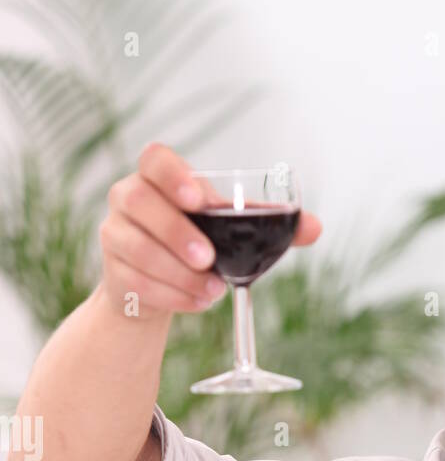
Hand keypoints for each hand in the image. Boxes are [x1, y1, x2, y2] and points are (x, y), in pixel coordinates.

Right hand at [99, 142, 322, 319]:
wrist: (157, 288)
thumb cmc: (197, 245)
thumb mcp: (229, 230)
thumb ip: (267, 224)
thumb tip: (314, 227)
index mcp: (158, 178)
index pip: (155, 159)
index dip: (173, 176)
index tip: (198, 200)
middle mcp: (128, 198)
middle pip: (139, 202)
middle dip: (176, 232)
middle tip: (208, 259)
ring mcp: (114, 234)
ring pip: (136, 248)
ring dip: (178, 273)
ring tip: (212, 289)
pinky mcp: (113, 273)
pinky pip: (137, 283)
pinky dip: (172, 296)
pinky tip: (197, 302)